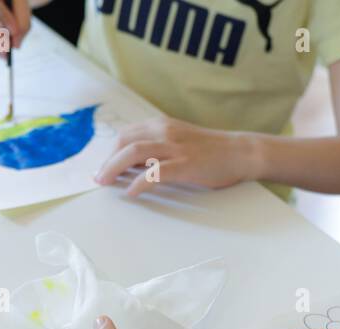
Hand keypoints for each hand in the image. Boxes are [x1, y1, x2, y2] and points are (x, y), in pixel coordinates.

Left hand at [95, 117, 260, 197]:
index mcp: (161, 125)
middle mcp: (165, 131)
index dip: (110, 152)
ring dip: (115, 168)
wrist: (240, 152)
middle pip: (124, 142)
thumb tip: (131, 166)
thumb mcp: (179, 142)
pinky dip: (139, 183)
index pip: (126, 135)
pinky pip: (155, 173)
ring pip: (134, 153)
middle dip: (107, 161)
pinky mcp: (185, 164)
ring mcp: (175, 147)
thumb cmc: (209, 151)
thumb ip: (156, 149)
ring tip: (106, 183)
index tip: (103, 167)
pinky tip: (132, 192)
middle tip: (99, 179)